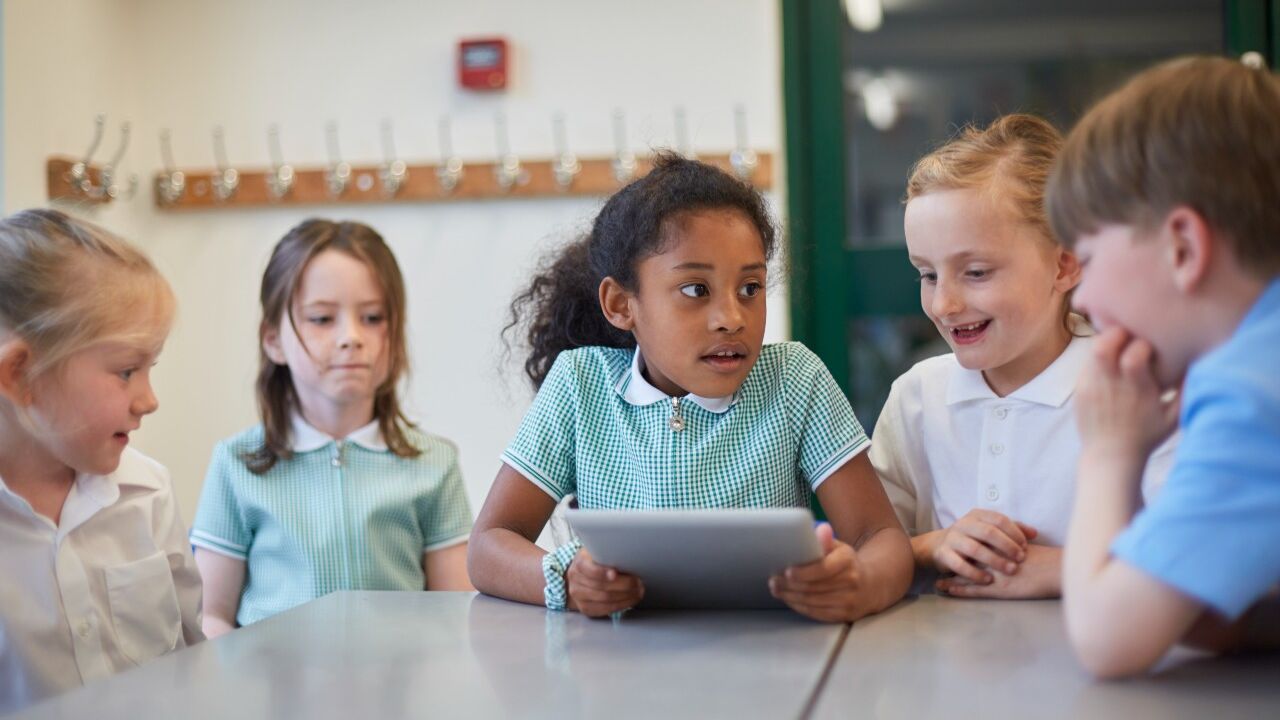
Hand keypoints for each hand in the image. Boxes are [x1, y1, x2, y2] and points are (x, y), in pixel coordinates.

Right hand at [565, 548, 642, 617]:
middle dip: (624, 585)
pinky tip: (630, 600)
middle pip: (601, 586)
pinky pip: (605, 609)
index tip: (615, 573)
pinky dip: (621, 605)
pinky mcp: (586, 608)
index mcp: (579, 563)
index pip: (589, 569)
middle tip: (638, 582)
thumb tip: (629, 556)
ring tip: (638, 591)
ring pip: (605, 599)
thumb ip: (608, 554)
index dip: (602, 572)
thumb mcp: (597, 552)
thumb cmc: (594, 561)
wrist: (580, 576)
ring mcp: (579, 597)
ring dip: (626, 596)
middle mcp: (576, 581)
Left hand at [770, 524, 870, 622]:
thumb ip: (825, 540)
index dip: (803, 572)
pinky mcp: (843, 616)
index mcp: (848, 560)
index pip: (823, 568)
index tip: (787, 571)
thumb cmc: (845, 564)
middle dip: (789, 585)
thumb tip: (820, 529)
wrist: (870, 586)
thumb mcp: (838, 548)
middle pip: (813, 587)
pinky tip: (789, 599)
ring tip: (776, 589)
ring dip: (790, 596)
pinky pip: (816, 613)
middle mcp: (851, 582)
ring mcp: (849, 601)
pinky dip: (798, 606)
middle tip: (773, 580)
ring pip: (812, 601)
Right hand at [930, 510, 1036, 583]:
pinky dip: (975, 573)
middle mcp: (964, 524)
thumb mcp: (990, 529)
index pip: (999, 519)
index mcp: (977, 515)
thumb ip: (1012, 529)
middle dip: (1007, 546)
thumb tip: (1035, 533)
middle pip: (988, 532)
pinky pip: (960, 565)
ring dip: (994, 560)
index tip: (1025, 546)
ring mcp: (952, 538)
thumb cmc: (973, 538)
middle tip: (1020, 559)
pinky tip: (988, 580)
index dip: (1014, 532)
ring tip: (1010, 570)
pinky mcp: (943, 554)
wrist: (940, 546)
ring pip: (975, 549)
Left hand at [936, 544, 1061, 598]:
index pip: (974, 545)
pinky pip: (975, 590)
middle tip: (938, 566)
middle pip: (966, 559)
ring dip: (951, 579)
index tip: (951, 551)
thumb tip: (1005, 544)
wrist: (1057, 570)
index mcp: (999, 546)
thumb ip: (1012, 543)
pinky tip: (949, 590)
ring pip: (967, 575)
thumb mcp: (1026, 546)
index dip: (962, 549)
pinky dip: (960, 589)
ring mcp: (994, 574)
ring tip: (938, 582)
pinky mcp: (999, 589)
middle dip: (952, 563)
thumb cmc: (1047, 559)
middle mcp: (993, 558)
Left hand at [1076, 327, 1179, 460]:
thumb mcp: (1174, 418)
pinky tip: (1109, 363)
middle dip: (1118, 333)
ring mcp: (1092, 388)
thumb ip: (1187, 392)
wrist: (1110, 457)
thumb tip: (1199, 365)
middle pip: (1104, 346)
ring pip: (1092, 352)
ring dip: (1107, 343)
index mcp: (1136, 391)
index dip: (1142, 345)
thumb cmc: (1146, 437)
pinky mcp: (1079, 391)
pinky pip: (1086, 364)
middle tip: (1130, 335)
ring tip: (1120, 345)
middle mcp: (1111, 387)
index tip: (1150, 347)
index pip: (1133, 356)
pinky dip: (1098, 358)